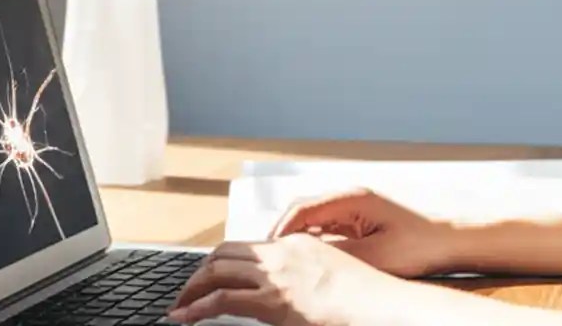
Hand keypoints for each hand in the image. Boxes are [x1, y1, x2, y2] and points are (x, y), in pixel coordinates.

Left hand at [169, 234, 409, 324]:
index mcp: (298, 243)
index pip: (248, 245)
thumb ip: (306, 279)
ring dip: (192, 288)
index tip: (210, 276)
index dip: (222, 261)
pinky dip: (197, 308)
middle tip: (186, 291)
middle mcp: (283, 252)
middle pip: (225, 252)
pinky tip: (185, 318)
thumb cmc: (366, 298)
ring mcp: (277, 274)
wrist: (382, 305)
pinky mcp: (273, 300)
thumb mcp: (332, 277)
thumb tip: (293, 295)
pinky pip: (222, 300)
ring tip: (179, 306)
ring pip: (217, 271)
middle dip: (200, 271)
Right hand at [269, 188, 458, 277]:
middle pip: (303, 212)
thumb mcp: (376, 256)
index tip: (267, 251)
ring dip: (299, 239)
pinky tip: (312, 262)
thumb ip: (338, 257)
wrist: (452, 237)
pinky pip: (329, 229)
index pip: (302, 209)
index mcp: (352, 200)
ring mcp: (356, 209)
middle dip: (284, 235)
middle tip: (270, 259)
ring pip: (315, 221)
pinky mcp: (362, 221)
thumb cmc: (421, 243)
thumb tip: (305, 261)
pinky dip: (316, 242)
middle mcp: (350, 199)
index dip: (280, 230)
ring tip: (286, 263)